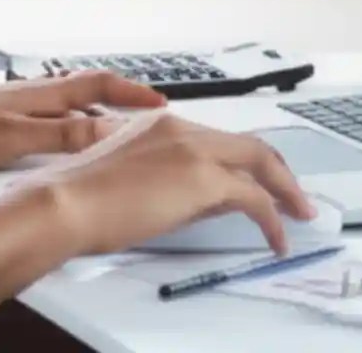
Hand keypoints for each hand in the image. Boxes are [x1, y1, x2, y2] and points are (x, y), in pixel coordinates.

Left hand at [0, 71, 165, 171]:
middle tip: (146, 119)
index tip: (161, 103)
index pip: (100, 83)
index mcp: (39, 93)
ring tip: (113, 137)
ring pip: (65, 109)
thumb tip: (113, 130)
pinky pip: (45, 122)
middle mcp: (29, 94)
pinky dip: (66, 131)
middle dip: (119, 103)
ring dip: (93, 117)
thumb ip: (64, 134)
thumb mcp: (13, 139)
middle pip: (86, 92)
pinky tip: (59, 151)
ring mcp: (11, 108)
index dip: (133, 92)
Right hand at [33, 113, 315, 255]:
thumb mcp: (129, 179)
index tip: (253, 182)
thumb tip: (207, 200)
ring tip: (297, 214)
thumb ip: (170, 180)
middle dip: (275, 170)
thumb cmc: (78, 198)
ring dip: (284, 190)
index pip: (216, 140)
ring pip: (259, 161)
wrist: (64, 203)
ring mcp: (196, 150)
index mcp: (160, 124)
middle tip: (291, 195)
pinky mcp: (205, 178)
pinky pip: (255, 198)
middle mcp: (182, 128)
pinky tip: (277, 238)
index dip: (240, 163)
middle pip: (248, 144)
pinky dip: (273, 218)